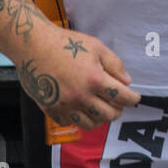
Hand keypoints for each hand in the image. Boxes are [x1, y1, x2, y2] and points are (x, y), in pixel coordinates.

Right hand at [17, 26, 140, 131]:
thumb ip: (114, 65)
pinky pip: (70, 123)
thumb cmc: (64, 43)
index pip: (122, 97)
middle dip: (118, 109)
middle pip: (109, 115)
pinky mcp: (50, 109)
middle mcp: (80, 96)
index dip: (133, 98)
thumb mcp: (96, 46)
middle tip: (117, 103)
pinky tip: (80, 109)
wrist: (32, 45)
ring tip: (100, 108)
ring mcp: (65, 105)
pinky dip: (78, 119)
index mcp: (94, 79)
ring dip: (99, 118)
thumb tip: (127, 82)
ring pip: (90, 124)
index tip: (134, 97)